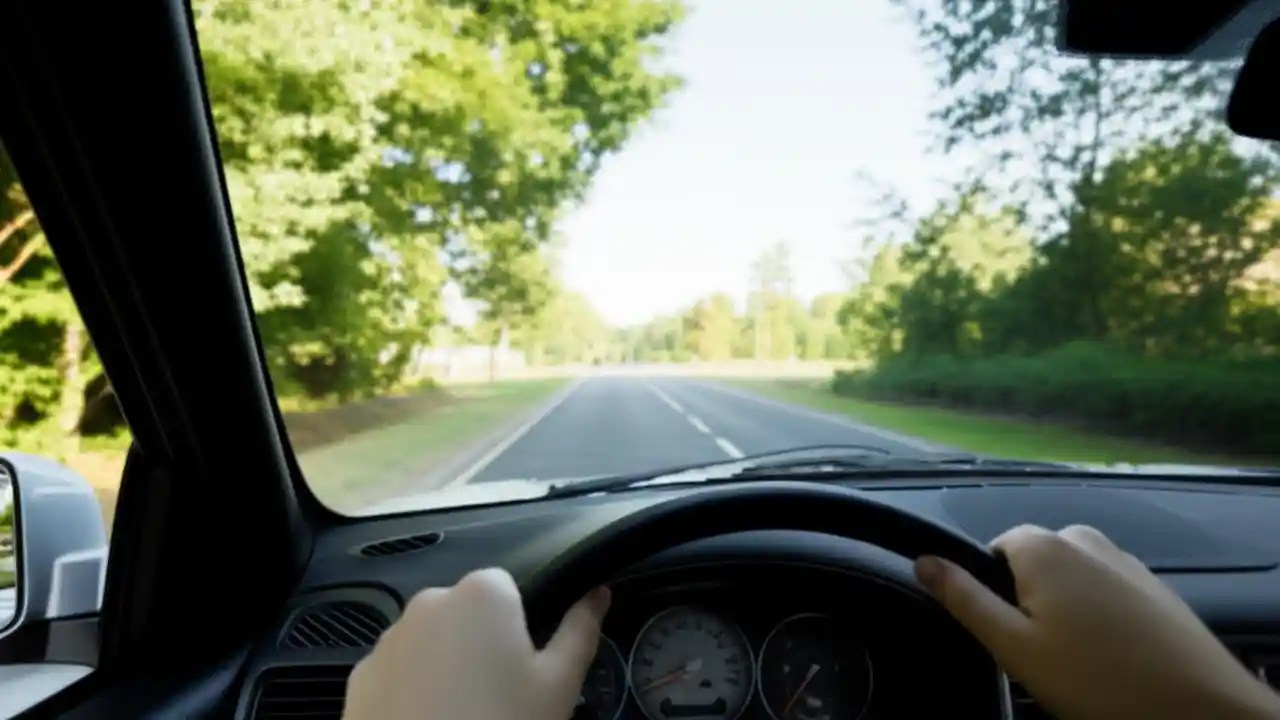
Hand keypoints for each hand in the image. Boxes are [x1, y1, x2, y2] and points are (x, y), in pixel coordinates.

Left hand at [343, 568, 610, 719]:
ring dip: (446, 666)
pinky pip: (398, 671)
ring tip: (463, 714)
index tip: (525, 669)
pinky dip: (412, 689)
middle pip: (468, 614)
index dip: (521, 629)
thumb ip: (580, 629)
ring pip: (432, 642)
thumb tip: (597, 593)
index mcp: (483, 593)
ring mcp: (389, 639)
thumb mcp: (559, 684)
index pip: (510, 589)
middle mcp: (429, 601)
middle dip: (482, 645)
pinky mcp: (360, 676)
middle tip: (500, 697)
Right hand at [915, 524, 1279, 719]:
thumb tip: (923, 561)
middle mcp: (1084, 539)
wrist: (1199, 707)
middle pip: (1033, 563)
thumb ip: (964, 599)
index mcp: (1044, 547)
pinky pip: (1106, 591)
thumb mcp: (1014, 646)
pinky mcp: (1154, 585)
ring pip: (1071, 579)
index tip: (1007, 633)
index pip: (994, 549)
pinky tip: (1111, 658)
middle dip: (1029, 601)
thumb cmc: (1096, 679)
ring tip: (1079, 661)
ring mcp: (1124, 560)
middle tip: (1042, 654)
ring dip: (1065, 611)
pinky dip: (1100, 618)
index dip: (990, 591)